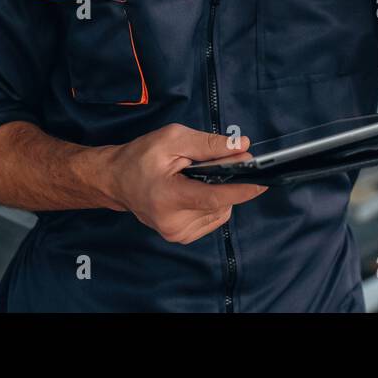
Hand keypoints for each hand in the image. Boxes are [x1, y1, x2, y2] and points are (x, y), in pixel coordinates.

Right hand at [103, 124, 265, 243]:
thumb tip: (243, 147)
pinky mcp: (180, 237)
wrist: (115, 179)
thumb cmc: (141, 156)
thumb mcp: (173, 139)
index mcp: (168, 197)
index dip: (242, 189)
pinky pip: (212, 218)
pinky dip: (212, 203)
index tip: (263, 181)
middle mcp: (173, 222)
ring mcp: (176, 234)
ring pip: (219, 212)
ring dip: (218, 193)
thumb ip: (209, 144)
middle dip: (226, 182)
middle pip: (220, 203)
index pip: (214, 197)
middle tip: (213, 163)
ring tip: (196, 178)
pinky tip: (195, 190)